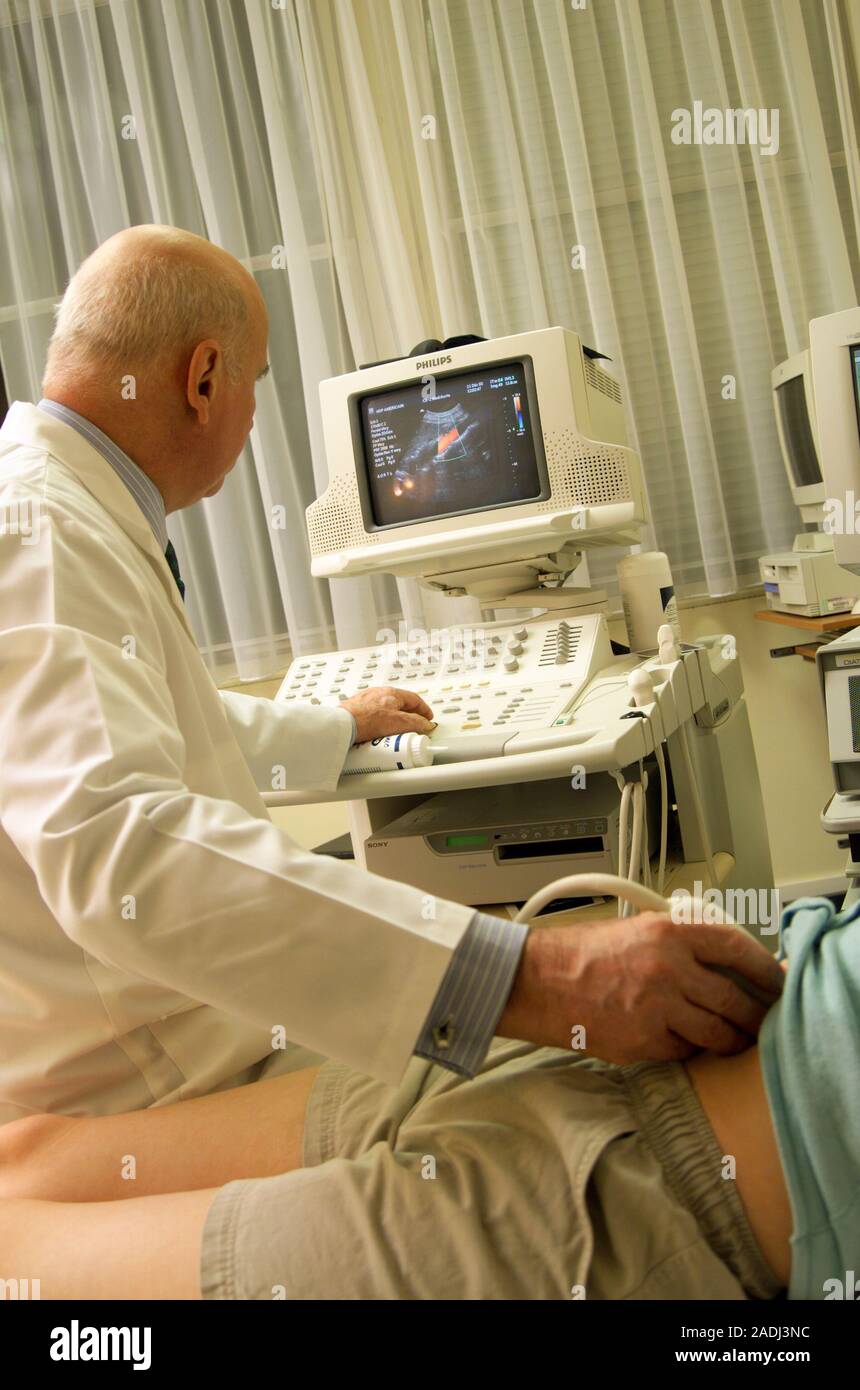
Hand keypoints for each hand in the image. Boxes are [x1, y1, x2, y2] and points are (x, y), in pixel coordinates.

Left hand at [339, 686, 436, 744]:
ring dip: (394, 720)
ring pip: (386, 710)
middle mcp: (378, 693)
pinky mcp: (355, 711)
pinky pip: (373, 717)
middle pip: (400, 704)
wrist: (341, 725)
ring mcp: (365, 701)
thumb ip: (415, 723)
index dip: (424, 710)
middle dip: (409, 715)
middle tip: (414, 726)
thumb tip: (425, 724)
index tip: (428, 718)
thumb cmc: (365, 719)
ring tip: (395, 733)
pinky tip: (378, 734)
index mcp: (391, 692)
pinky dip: (380, 724)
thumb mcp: (398, 723)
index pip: (414, 699)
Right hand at [496, 911, 784, 1063]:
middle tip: (762, 1021)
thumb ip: (683, 942)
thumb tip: (727, 962)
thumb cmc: (583, 954)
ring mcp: (656, 1009)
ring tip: (733, 1040)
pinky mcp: (643, 1042)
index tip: (777, 981)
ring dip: (730, 1040)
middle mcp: (668, 968)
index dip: (765, 969)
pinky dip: (689, 1049)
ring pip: (717, 1034)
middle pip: (735, 1000)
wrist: (538, 981)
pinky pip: (685, 1052)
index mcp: (669, 932)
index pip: (737, 948)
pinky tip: (680, 1041)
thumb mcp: (639, 929)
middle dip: (755, 1016)